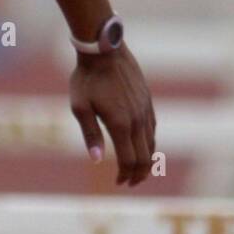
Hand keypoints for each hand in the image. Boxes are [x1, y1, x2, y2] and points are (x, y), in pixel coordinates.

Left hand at [69, 44, 156, 186]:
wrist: (104, 51)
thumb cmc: (86, 79)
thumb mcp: (80, 107)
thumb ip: (90, 134)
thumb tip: (97, 160)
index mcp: (120, 124)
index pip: (128, 159)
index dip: (125, 175)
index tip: (118, 183)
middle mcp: (137, 119)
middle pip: (144, 156)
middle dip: (139, 173)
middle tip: (130, 183)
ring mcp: (145, 109)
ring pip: (152, 142)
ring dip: (146, 160)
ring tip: (138, 170)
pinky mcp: (147, 100)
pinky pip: (153, 128)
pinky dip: (150, 143)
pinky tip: (142, 145)